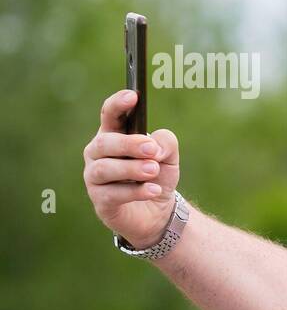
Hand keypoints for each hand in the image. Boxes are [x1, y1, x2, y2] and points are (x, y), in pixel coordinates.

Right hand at [83, 89, 180, 247]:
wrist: (159, 212)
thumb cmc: (157, 177)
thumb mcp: (169, 156)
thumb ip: (166, 142)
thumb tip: (155, 146)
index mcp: (113, 136)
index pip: (109, 115)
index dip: (117, 104)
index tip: (132, 96)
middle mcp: (97, 155)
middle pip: (104, 142)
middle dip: (129, 144)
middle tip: (153, 150)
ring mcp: (95, 179)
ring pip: (105, 169)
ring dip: (132, 168)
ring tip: (154, 170)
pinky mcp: (101, 202)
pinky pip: (113, 194)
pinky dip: (136, 191)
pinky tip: (154, 190)